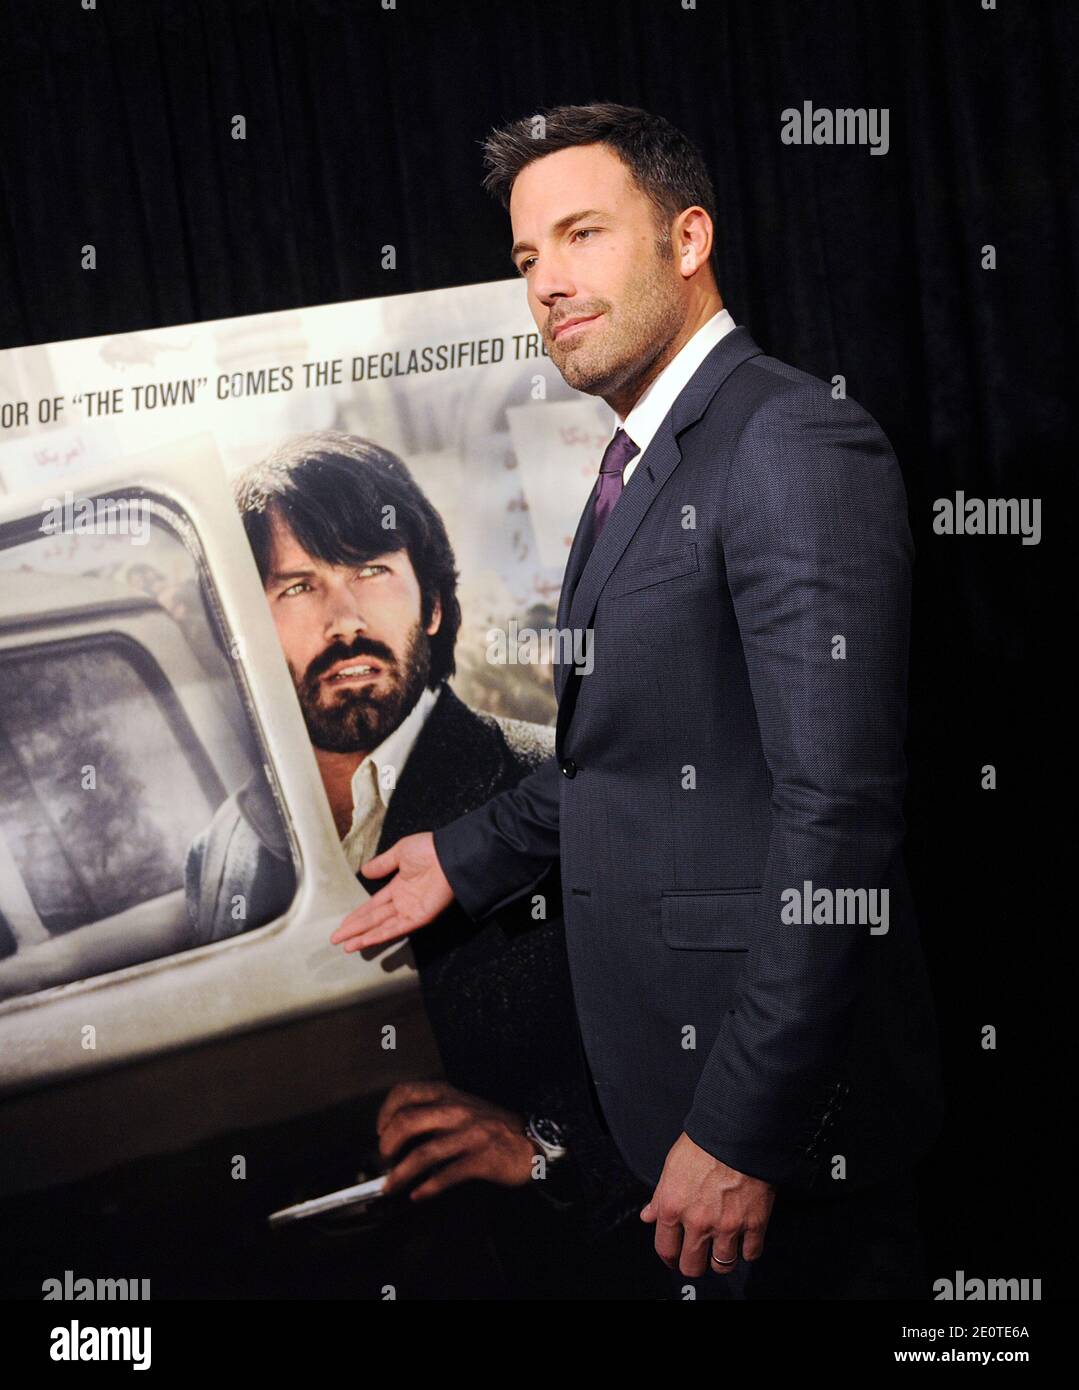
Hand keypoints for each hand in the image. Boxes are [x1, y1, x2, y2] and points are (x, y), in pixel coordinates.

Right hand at [330, 831, 453, 950]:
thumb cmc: (428, 849)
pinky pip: (396, 928)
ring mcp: (411, 910)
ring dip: (363, 937)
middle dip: (355, 929)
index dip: (357, 915)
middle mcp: (403, 901)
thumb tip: (364, 871)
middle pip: (374, 918)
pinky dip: (379, 936)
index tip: (343, 923)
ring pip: (382, 927)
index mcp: (398, 886)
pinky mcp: (419, 917)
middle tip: (336, 938)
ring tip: (346, 946)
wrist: (450, 855)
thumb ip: (382, 864)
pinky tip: (364, 941)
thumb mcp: (400, 852)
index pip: (373, 905)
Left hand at [376, 1080, 536, 1199]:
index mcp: (450, 1095)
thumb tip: (400, 1131)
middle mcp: (457, 1111)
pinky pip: (446, 1174)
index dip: (386, 1112)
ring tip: (390, 1186)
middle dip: (388, 1144)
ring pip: (423, 1153)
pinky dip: (427, 1188)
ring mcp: (469, 1135)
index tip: (380, 1130)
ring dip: (400, 1173)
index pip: (407, 1092)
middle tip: (384, 1159)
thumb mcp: (463, 1107)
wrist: (532, 1142)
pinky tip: (418, 1195)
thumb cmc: (493, 1126)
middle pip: (408, 1121)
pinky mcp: (481, 1159)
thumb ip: (436, 1112)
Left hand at [640, 1131, 774, 1276]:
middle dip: (694, 1264)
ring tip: (722, 1248)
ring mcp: (727, 1226)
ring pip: (722, 1265)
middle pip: (692, 1266)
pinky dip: (747, 1250)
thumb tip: (649, 1215)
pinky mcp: (754, 1223)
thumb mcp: (671, 1166)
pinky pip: (750, 1254)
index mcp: (673, 1207)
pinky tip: (743, 1240)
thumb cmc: (704, 1143)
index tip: (675, 1258)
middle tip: (698, 1256)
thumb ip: (659, 1197)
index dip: (670, 1258)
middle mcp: (698, 1222)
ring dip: (721, 1259)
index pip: (665, 1249)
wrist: (738, 1131)